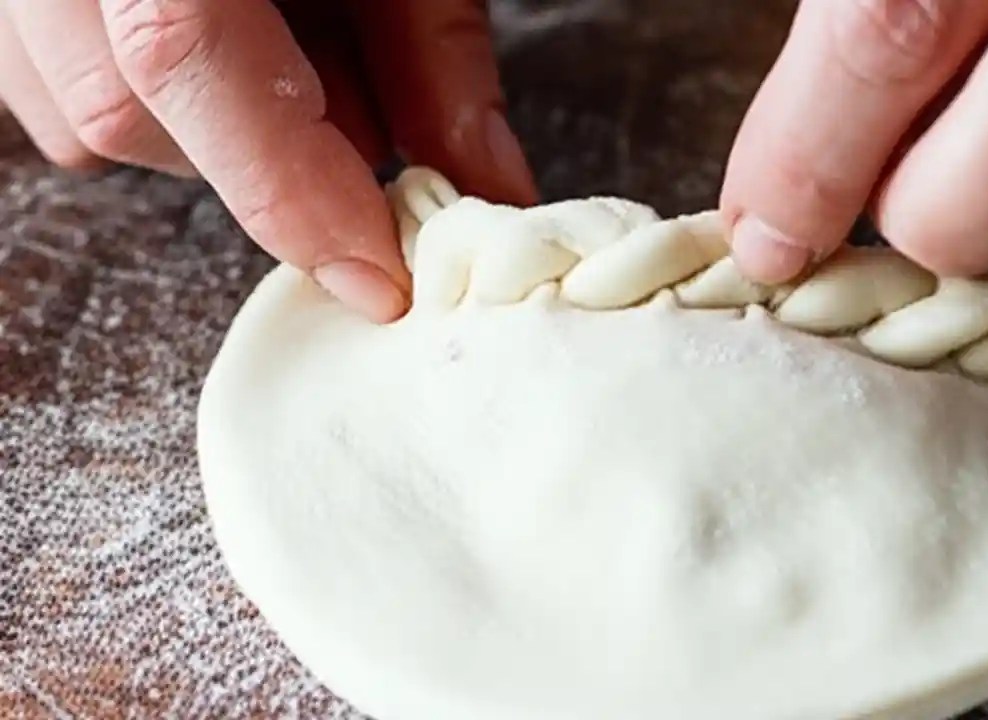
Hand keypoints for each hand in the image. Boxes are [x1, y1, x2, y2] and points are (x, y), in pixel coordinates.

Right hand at [0, 0, 536, 321]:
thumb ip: (433, 49)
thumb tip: (483, 183)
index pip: (177, 49)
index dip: (283, 182)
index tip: (376, 276)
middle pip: (127, 106)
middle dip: (266, 155)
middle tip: (370, 129)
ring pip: (92, 112)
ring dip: (222, 128)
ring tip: (307, 54)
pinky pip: (64, 83)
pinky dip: (176, 100)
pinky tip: (246, 40)